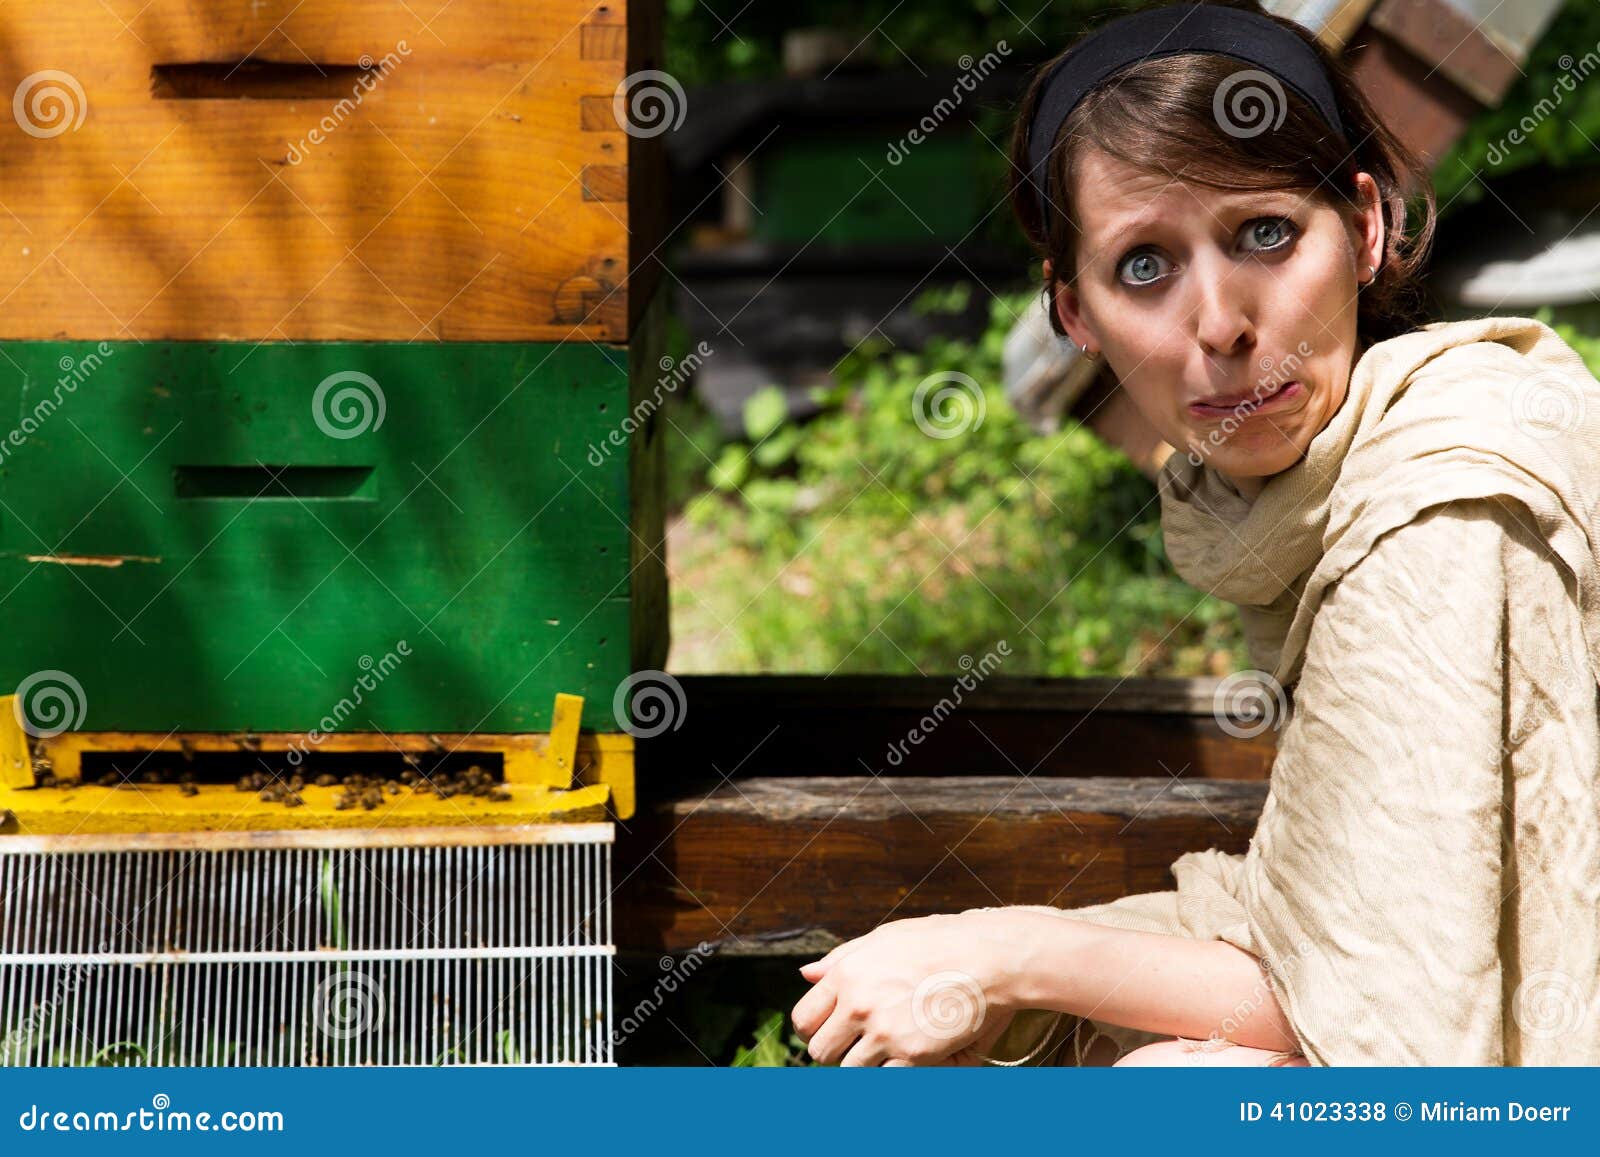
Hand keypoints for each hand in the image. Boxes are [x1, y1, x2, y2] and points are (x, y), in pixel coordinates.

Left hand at [789, 910, 1025, 1065]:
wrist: (988, 959)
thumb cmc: (938, 942)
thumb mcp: (884, 939)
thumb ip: (841, 959)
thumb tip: (806, 974)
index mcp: (847, 974)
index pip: (803, 1019)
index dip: (812, 1030)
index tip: (828, 1032)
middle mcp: (858, 1005)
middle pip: (820, 1052)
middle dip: (835, 1051)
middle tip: (857, 1043)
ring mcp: (884, 1033)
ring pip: (848, 1071)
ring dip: (863, 1065)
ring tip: (885, 1050)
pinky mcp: (913, 1055)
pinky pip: (883, 1080)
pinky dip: (891, 1074)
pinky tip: (905, 1058)